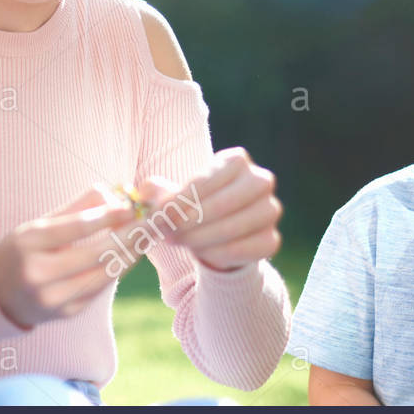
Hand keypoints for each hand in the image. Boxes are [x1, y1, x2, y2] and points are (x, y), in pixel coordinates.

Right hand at [0, 187, 138, 329]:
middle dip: (127, 236)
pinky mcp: (66, 313)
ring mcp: (52, 298)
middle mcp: (38, 274)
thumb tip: (113, 194)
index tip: (130, 207)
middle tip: (150, 223)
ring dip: (129, 255)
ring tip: (145, 238)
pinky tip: (130, 256)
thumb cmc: (23, 249)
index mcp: (28, 243)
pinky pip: (100, 289)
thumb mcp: (39, 223)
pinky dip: (117, 270)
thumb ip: (76, 208)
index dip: (106, 216)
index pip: (75, 227)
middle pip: (94, 253)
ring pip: (103, 275)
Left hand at [142, 147, 281, 271]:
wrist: (217, 234)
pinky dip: (216, 253)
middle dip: (187, 221)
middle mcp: (261, 180)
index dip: (177, 201)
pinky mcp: (271, 240)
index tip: (157, 215)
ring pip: (232, 227)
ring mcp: (270, 210)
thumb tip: (142, 192)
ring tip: (177, 240)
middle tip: (165, 231)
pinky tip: (198, 252)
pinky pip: (243, 249)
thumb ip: (156, 191)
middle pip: (220, 204)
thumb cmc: (193, 205)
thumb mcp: (173, 195)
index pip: (204, 181)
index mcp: (237, 160)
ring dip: (198, 238)